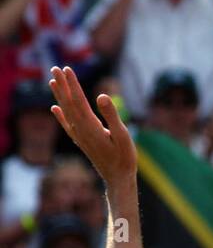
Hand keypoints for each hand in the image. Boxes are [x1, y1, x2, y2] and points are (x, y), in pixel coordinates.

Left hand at [49, 66, 136, 188]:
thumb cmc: (124, 158)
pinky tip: (54, 108)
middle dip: (62, 85)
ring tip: (52, 81)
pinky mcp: (82, 142)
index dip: (72, 84)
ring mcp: (80, 137)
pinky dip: (60, 116)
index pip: (78, 101)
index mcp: (91, 127)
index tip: (67, 69)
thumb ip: (112, 115)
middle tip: (55, 68)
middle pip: (69, 104)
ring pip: (66, 113)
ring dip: (59, 96)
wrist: (118, 179)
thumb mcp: (123, 135)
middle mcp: (81, 131)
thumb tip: (101, 95)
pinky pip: (67, 126)